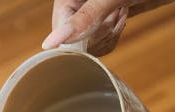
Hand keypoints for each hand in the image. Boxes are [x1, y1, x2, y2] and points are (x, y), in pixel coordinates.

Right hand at [43, 1, 174, 55]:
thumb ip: (84, 18)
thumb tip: (52, 43)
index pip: (58, 28)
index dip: (75, 38)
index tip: (100, 26)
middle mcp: (75, 4)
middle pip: (70, 39)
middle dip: (95, 34)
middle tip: (117, 12)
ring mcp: (88, 12)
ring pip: (84, 44)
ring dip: (106, 35)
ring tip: (122, 11)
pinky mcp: (102, 19)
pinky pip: (97, 43)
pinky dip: (111, 39)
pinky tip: (122, 19)